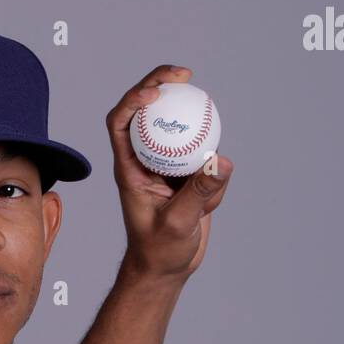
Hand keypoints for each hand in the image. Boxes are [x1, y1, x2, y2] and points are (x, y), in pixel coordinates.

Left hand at [105, 65, 232, 281]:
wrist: (167, 269)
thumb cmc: (159, 251)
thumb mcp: (179, 224)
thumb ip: (199, 192)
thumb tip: (222, 160)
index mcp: (129, 168)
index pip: (121, 122)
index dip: (133, 98)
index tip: (156, 92)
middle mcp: (146, 161)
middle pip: (148, 111)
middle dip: (163, 84)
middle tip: (187, 74)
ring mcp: (168, 165)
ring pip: (187, 137)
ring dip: (203, 156)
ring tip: (203, 199)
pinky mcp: (188, 174)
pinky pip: (208, 163)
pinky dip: (215, 184)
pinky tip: (208, 209)